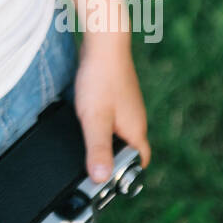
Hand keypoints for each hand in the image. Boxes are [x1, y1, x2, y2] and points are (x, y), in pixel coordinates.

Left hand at [73, 42, 151, 182]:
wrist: (104, 42)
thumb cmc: (101, 78)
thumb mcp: (95, 119)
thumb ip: (98, 149)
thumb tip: (102, 179)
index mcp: (136, 131)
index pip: (139, 162)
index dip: (126, 174)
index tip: (107, 181)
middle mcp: (135, 120)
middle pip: (128, 148)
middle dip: (112, 158)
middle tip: (90, 164)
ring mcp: (126, 106)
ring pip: (117, 131)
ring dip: (103, 139)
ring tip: (83, 143)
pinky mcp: (115, 95)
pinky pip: (109, 116)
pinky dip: (98, 122)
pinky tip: (83, 119)